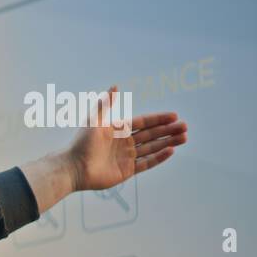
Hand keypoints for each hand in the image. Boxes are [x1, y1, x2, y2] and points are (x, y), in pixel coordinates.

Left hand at [68, 85, 187, 191]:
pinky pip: (146, 163)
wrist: (72, 168)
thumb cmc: (80, 144)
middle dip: (168, 130)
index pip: (143, 123)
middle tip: (184, 127)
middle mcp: (124, 143)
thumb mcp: (94, 121)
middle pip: (151, 135)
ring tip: (184, 137)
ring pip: (152, 148)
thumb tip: (115, 86)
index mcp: (118, 130)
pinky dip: (159, 157)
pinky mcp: (126, 171)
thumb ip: (105, 104)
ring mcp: (126, 157)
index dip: (158, 119)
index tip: (174, 116)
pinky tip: (171, 151)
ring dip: (168, 142)